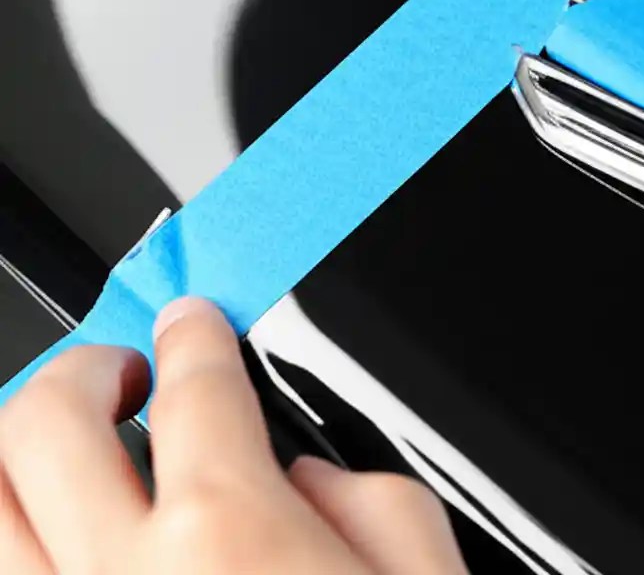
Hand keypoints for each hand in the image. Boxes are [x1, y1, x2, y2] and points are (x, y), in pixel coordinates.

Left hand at [0, 297, 468, 573]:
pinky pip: (1, 573)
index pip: (192, 386)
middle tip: (124, 368)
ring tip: (62, 440)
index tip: (190, 321)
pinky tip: (49, 529)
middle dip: (85, 366)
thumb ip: (379, 502)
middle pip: (48, 420)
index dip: (191, 332)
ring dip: (15, 446)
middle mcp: (126, 573)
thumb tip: (314, 480)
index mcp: (231, 531)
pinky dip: (13, 531)